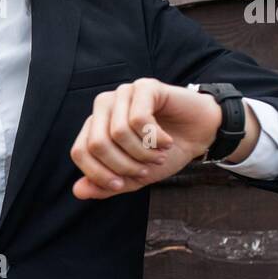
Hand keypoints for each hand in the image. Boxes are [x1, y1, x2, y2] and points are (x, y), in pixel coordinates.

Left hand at [69, 79, 249, 199]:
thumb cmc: (164, 153)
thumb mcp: (134, 176)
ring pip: (118, 132)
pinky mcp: (144, 87)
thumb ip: (106, 185)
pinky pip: (139, 119)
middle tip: (146, 168)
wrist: (199, 135)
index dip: (98, 174)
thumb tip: (78, 191)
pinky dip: (155, 138)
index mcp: (95, 126)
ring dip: (143, 152)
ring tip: (159, 155)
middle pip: (97, 144)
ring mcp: (123, 93)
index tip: (121, 185)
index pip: (79, 152)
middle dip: (123, 165)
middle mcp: (104, 106)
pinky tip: (166, 141)